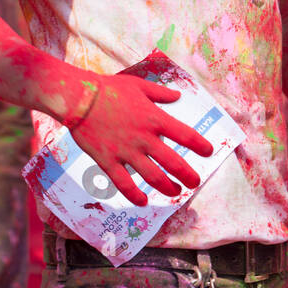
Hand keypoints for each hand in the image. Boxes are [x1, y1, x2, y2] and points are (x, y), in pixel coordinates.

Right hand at [68, 69, 212, 205]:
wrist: (79, 98)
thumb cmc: (109, 89)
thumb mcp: (139, 85)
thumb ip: (160, 93)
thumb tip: (178, 95)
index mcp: (154, 118)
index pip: (185, 135)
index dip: (200, 145)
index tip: (209, 152)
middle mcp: (144, 137)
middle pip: (173, 162)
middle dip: (188, 175)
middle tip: (194, 183)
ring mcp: (126, 151)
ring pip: (153, 177)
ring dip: (167, 188)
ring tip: (175, 192)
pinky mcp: (108, 161)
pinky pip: (124, 184)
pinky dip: (135, 196)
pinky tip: (143, 201)